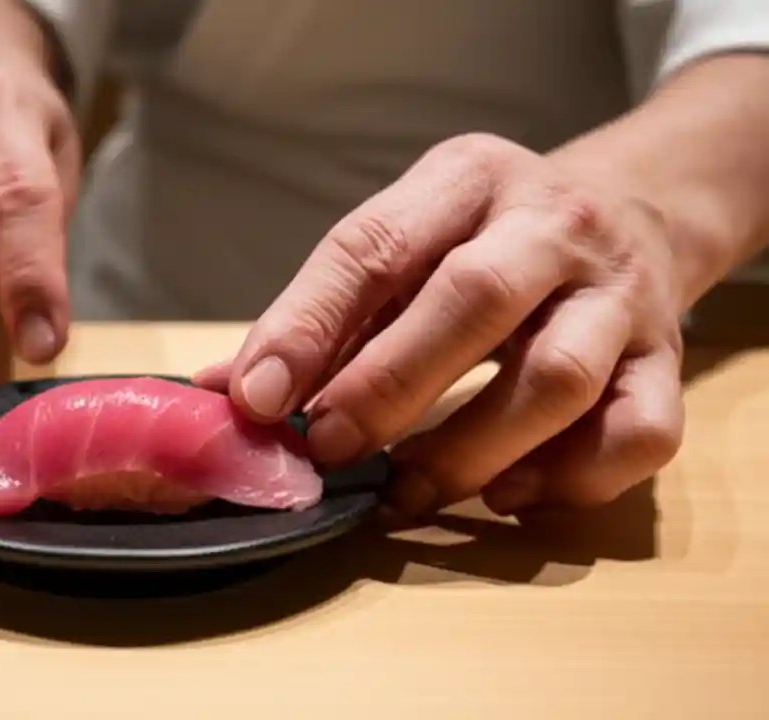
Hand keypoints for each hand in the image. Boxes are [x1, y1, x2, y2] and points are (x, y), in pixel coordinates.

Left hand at [196, 133, 685, 517]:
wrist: (639, 204)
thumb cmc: (488, 236)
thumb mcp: (407, 239)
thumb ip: (322, 314)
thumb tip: (221, 394)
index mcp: (465, 180)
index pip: (374, 247)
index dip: (307, 326)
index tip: (254, 399)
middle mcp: (552, 224)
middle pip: (474, 298)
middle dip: (388, 385)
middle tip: (328, 448)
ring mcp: (619, 294)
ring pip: (556, 377)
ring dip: (469, 449)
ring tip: (406, 489)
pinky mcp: (668, 361)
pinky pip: (638, 432)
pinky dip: (568, 479)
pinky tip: (507, 494)